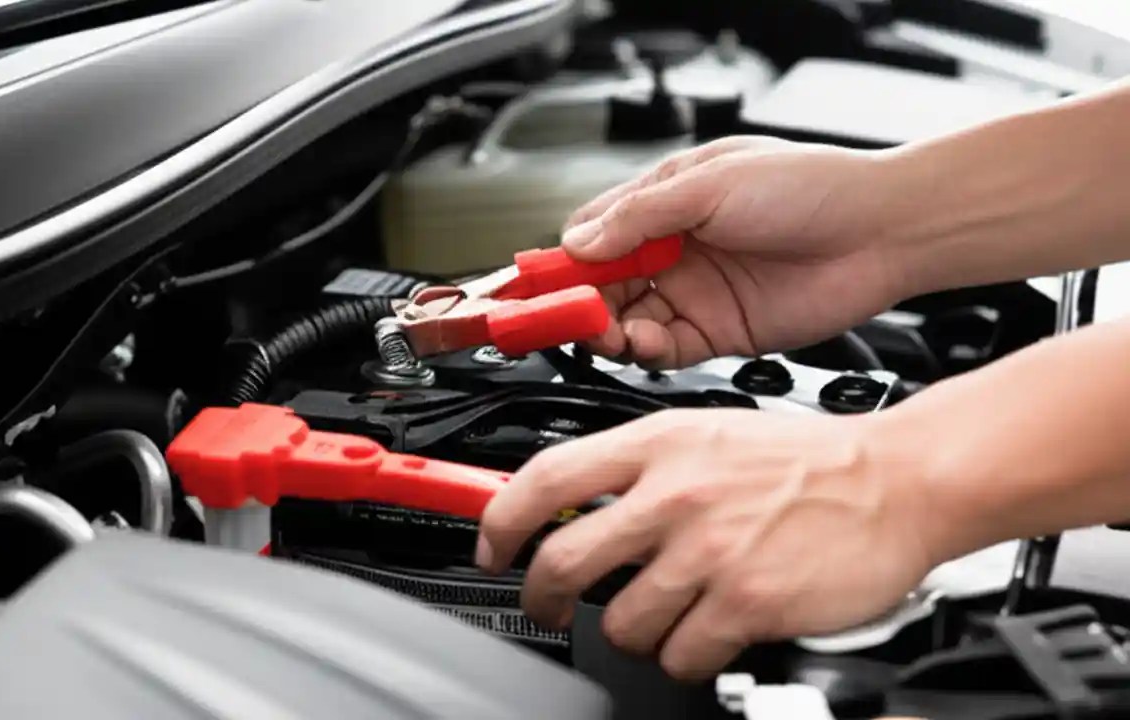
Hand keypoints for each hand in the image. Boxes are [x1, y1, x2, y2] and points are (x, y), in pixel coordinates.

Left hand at [476, 409, 945, 679]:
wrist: (895, 481)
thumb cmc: (806, 460)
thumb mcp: (708, 432)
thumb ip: (639, 464)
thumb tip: (574, 500)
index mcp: (659, 444)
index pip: (545, 479)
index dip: (500, 522)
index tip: (493, 547)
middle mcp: (674, 494)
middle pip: (563, 561)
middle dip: (540, 598)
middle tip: (546, 606)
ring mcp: (708, 551)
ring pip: (619, 622)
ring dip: (631, 630)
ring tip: (661, 615)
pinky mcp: (745, 602)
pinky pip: (679, 654)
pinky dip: (684, 655)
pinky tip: (706, 633)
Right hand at [563, 137, 904, 368]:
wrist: (882, 232)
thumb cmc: (811, 186)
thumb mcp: (711, 184)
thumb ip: (640, 217)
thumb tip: (580, 243)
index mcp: (665, 203)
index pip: (592, 235)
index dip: (563, 261)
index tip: (540, 282)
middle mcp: (674, 250)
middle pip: (601, 284)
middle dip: (578, 303)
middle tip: (565, 317)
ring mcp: (695, 293)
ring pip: (627, 321)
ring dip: (609, 330)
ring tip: (610, 331)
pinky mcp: (718, 332)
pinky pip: (665, 350)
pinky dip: (647, 351)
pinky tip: (647, 343)